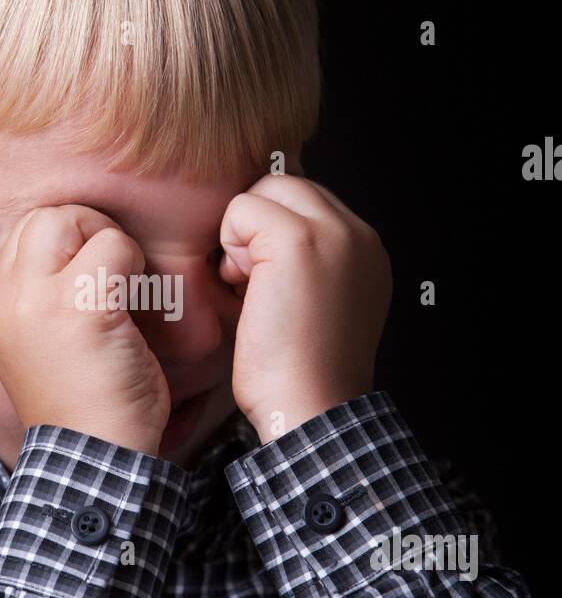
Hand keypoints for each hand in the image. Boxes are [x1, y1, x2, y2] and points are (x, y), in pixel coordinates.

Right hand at [0, 205, 170, 454]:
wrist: (92, 460)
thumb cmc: (86, 408)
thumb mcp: (44, 347)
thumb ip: (46, 299)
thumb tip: (84, 248)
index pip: (23, 234)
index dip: (67, 240)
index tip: (95, 276)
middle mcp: (5, 300)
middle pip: (42, 216)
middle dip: (87, 228)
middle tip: (115, 271)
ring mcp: (37, 302)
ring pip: (73, 221)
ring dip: (112, 246)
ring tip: (126, 289)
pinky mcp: (80, 309)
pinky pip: (114, 248)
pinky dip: (136, 266)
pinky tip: (139, 304)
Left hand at [219, 174, 391, 440]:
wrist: (310, 410)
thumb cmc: (301, 374)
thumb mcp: (318, 305)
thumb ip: (306, 263)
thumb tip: (258, 237)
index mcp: (366, 252)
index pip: (306, 201)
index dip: (271, 232)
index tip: (264, 281)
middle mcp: (358, 235)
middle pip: (285, 187)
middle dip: (256, 227)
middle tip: (250, 283)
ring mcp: (333, 234)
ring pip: (265, 191)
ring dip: (243, 236)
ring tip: (250, 288)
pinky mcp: (299, 241)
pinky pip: (242, 209)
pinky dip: (230, 245)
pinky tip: (242, 289)